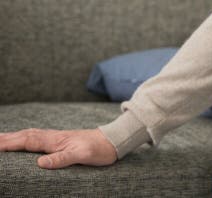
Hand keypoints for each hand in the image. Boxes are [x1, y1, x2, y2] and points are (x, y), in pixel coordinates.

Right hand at [0, 128, 117, 168]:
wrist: (113, 140)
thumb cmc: (99, 149)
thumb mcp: (82, 155)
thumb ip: (62, 159)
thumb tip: (40, 163)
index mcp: (55, 141)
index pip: (27, 142)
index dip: (9, 143)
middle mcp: (53, 137)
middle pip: (25, 136)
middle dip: (6, 138)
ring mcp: (56, 138)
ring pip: (30, 135)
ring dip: (13, 136)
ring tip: (0, 139)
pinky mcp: (60, 141)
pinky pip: (37, 138)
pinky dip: (25, 138)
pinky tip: (22, 140)